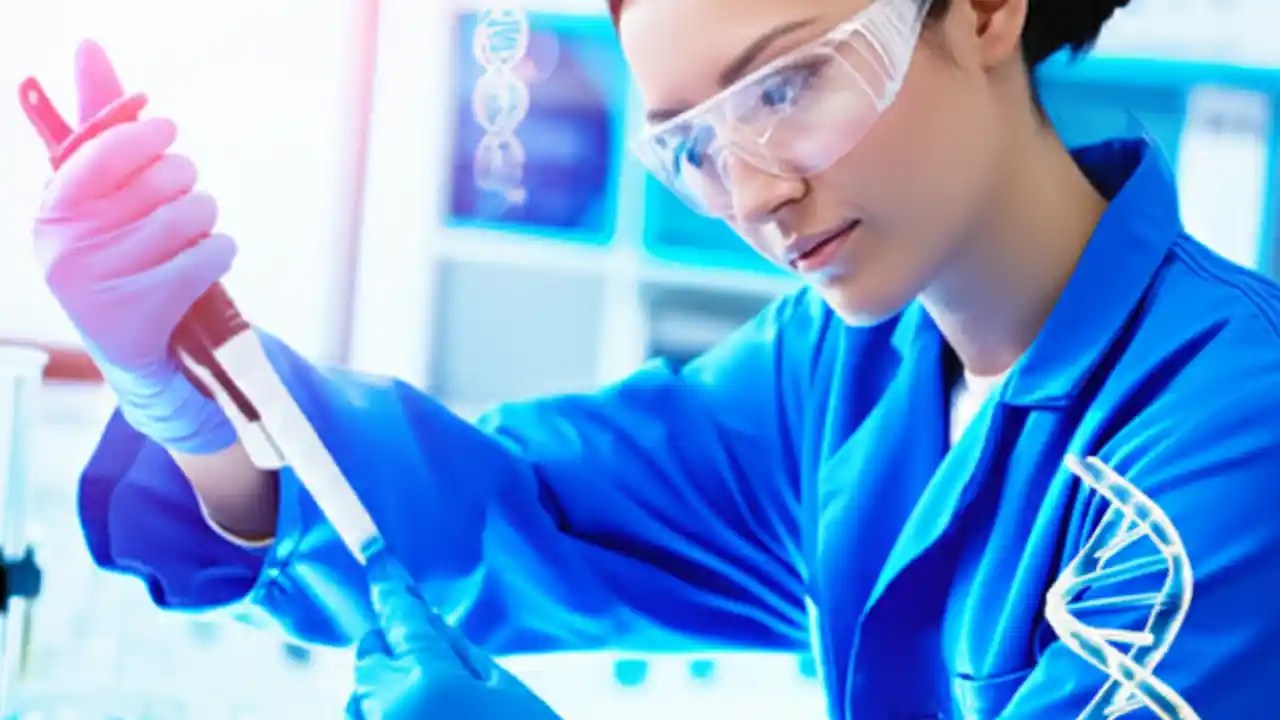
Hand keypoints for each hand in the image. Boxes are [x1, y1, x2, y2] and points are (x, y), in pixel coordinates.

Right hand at [30, 40, 235, 452]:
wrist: (137, 350)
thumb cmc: (121, 254)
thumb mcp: (101, 197)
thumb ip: (100, 126)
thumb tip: (91, 48)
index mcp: (52, 213)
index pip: (102, 151)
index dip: (144, 135)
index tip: (166, 131)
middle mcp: (67, 248)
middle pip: (161, 179)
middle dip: (184, 181)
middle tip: (181, 196)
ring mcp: (104, 284)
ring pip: (191, 213)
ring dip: (205, 217)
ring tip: (191, 234)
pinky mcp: (146, 311)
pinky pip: (212, 252)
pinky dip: (221, 250)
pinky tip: (207, 261)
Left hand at [346, 553, 564, 719]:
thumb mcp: (507, 692)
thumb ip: (462, 651)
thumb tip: (430, 620)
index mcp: (428, 680)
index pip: (402, 617)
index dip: (391, 586)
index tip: (376, 557)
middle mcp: (386, 709)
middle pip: (369, 655)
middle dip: (392, 647)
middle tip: (433, 658)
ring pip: (362, 694)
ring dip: (387, 689)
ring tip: (437, 709)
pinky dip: (386, 717)